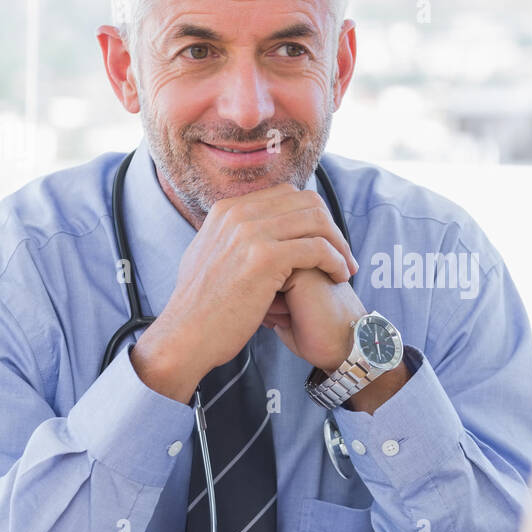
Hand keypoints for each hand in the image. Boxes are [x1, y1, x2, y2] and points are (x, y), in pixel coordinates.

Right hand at [133, 182, 357, 397]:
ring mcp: (251, 233)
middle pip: (306, 201)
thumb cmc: (202, 309)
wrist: (185, 337)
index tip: (325, 240)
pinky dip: (335, 260)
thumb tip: (248, 231)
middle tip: (342, 254)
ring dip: (339, 244)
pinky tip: (339, 277)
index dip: (313, 216)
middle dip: (331, 226)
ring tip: (346, 268)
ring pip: (317, 221)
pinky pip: (317, 248)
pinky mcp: (265, 257)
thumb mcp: (209, 257)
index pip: (286, 194)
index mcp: (227, 210)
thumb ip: (230, 238)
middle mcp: (239, 214)